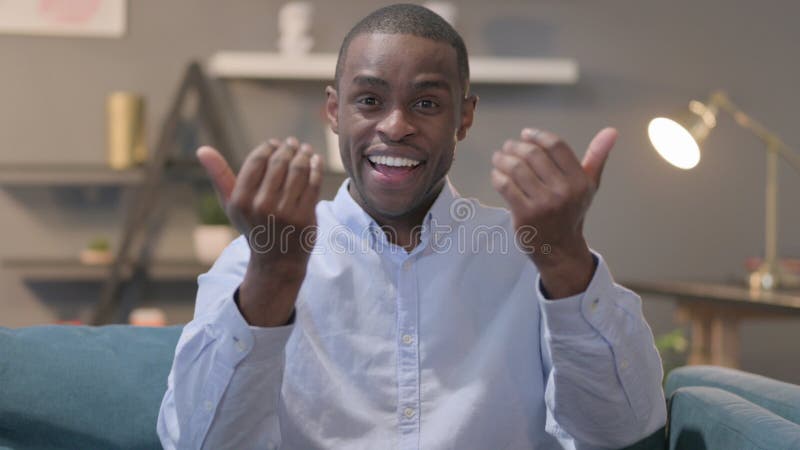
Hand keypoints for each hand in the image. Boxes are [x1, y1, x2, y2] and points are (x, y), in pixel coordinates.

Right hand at [197, 137, 323, 325]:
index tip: (275, 144)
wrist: (276, 261)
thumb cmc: (253, 225)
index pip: (256, 162)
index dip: (268, 148)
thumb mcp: (232, 204)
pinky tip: (315, 160)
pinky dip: (316, 168)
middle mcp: (261, 207)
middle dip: (288, 148)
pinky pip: (313, 184)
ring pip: (298, 171)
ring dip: (304, 155)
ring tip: (305, 149)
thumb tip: (202, 150)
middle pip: (279, 164)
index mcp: (240, 201)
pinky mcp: (304, 218)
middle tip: (292, 143)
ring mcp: (284, 213)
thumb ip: (219, 176)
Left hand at [490, 127, 616, 297]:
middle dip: (516, 146)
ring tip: (499, 157)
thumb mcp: (588, 186)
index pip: (556, 146)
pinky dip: (497, 176)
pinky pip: (505, 186)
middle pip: (532, 154)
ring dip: (503, 159)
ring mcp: (543, 204)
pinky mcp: (524, 215)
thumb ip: (597, 157)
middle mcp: (563, 191)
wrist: (559, 249)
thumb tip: (611, 131)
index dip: (537, 136)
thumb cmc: (571, 213)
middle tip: (508, 146)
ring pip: (516, 168)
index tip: (525, 134)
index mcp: (579, 181)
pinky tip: (497, 174)